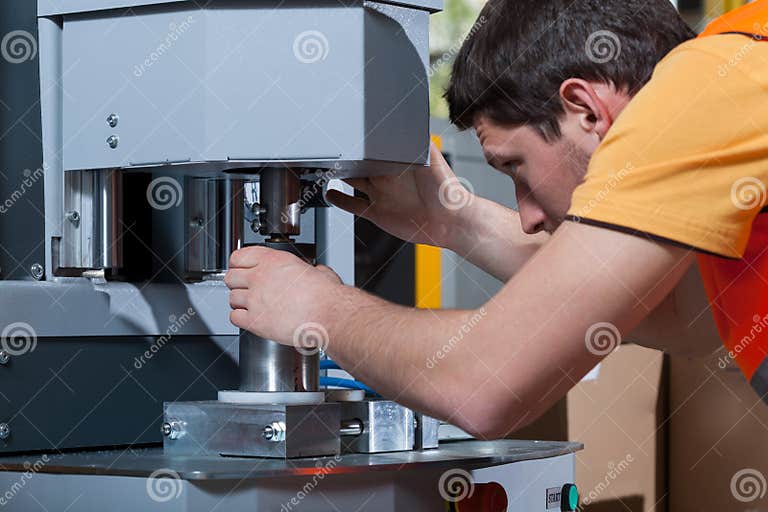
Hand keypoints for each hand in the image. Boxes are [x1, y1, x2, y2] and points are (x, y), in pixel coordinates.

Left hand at [225, 246, 343, 345]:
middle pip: (231, 277)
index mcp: (273, 261)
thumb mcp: (318, 271)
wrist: (328, 314)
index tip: (241, 268)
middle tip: (245, 288)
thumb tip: (317, 272)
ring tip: (251, 305)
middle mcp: (260, 277)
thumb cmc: (326, 296)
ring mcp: (255, 299)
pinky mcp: (255, 320)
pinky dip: (240, 318)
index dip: (239, 264)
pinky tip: (250, 318)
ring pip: (232, 298)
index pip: (239, 257)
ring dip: (239, 302)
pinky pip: (235, 317)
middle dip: (237, 283)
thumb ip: (311, 269)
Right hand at [325, 142, 472, 247]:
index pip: (372, 148)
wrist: (449, 221)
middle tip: (326, 147)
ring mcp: (380, 195)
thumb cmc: (446, 190)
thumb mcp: (431, 157)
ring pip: (351, 182)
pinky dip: (339, 200)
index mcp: (396, 161)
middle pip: (357, 163)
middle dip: (343, 155)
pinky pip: (353, 205)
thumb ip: (419, 139)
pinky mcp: (377, 213)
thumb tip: (410, 118)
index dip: (358, 141)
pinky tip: (329, 193)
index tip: (343, 131)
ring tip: (321, 167)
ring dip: (336, 176)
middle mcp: (385, 177)